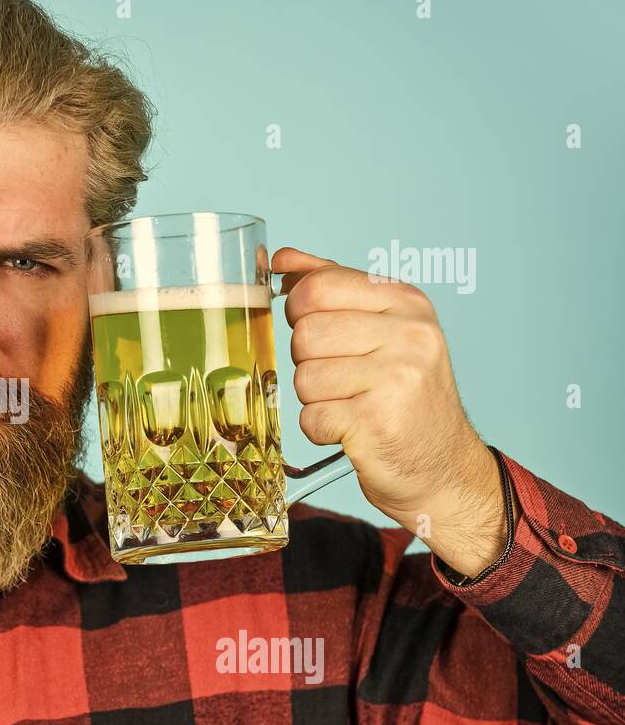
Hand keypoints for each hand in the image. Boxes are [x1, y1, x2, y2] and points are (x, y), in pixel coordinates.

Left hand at [271, 246, 506, 577]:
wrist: (442, 465)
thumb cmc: (402, 393)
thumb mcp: (381, 327)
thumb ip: (331, 286)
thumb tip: (281, 258)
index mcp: (406, 301)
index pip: (317, 287)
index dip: (300, 312)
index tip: (320, 330)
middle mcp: (409, 334)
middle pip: (305, 333)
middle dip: (308, 360)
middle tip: (342, 377)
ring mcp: (397, 378)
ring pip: (304, 377)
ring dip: (315, 398)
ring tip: (351, 403)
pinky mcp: (378, 422)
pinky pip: (310, 418)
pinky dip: (321, 429)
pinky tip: (352, 428)